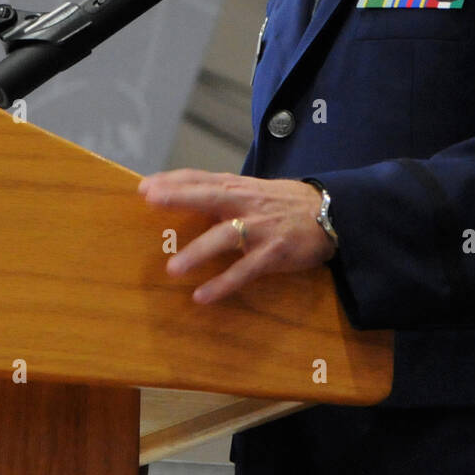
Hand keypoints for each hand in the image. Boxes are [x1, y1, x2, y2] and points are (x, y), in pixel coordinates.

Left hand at [137, 168, 335, 303]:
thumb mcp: (254, 191)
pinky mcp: (273, 253)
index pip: (201, 178)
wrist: (330, 213)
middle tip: (151, 200)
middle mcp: (246, 203)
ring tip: (173, 268)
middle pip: (208, 196)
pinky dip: (223, 284)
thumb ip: (223, 194)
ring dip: (198, 252)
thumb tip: (186, 198)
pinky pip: (245, 271)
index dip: (173, 180)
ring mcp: (260, 228)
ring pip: (225, 236)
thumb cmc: (284, 203)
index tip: (144, 186)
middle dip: (179, 197)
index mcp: (238, 187)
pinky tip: (202, 296)